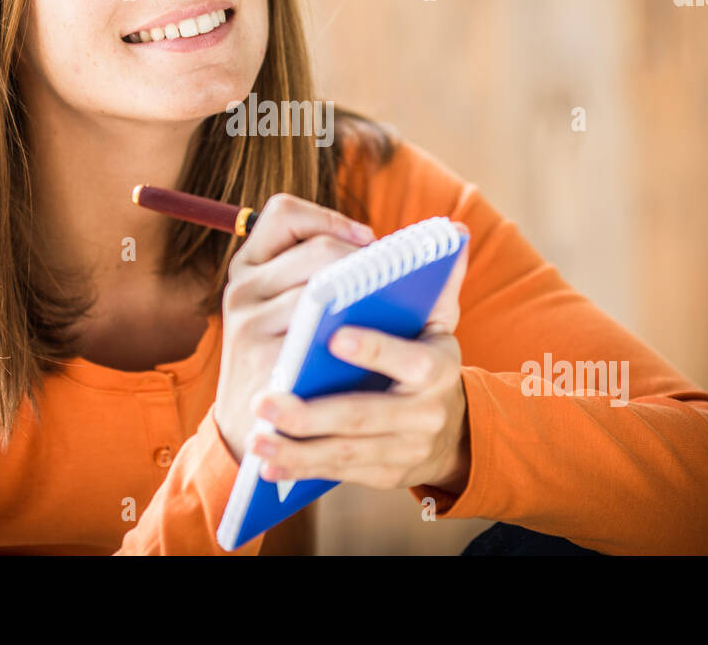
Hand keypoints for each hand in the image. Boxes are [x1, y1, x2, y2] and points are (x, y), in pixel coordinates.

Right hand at [213, 193, 376, 463]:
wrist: (255, 434)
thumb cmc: (298, 357)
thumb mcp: (310, 308)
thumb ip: (364, 266)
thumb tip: (458, 234)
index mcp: (252, 266)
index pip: (283, 214)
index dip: (330, 219)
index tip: (369, 243)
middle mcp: (243, 288)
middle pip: (318, 252)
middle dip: (366, 265)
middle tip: (397, 287)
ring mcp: (248, 325)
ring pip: (323, 293)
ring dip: (365, 300)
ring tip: (396, 313)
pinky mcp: (263, 363)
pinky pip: (319, 340)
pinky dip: (358, 341)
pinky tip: (379, 348)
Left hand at [243, 222, 471, 492]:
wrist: (450, 435)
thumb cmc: (427, 364)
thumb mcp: (439, 327)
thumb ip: (436, 283)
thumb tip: (452, 232)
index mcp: (438, 369)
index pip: (408, 360)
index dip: (374, 349)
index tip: (334, 338)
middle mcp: (425, 413)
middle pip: (362, 415)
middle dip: (311, 413)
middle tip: (264, 401)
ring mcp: (404, 449)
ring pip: (344, 451)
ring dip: (296, 447)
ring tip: (256, 435)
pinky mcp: (383, 475)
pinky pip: (337, 474)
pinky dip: (300, 469)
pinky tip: (267, 464)